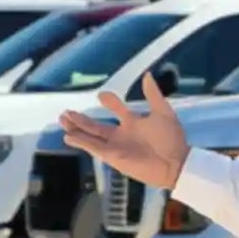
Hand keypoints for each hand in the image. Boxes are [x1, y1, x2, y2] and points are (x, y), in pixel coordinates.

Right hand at [59, 72, 190, 188]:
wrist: (176, 162)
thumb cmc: (172, 139)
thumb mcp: (163, 112)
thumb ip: (153, 94)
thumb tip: (147, 75)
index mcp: (133, 122)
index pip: (117, 109)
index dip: (109, 101)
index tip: (102, 95)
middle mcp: (121, 134)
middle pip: (96, 126)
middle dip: (81, 119)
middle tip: (66, 112)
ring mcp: (116, 146)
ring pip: (91, 136)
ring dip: (77, 129)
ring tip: (62, 121)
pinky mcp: (113, 157)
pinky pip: (94, 148)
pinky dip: (81, 142)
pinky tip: (69, 137)